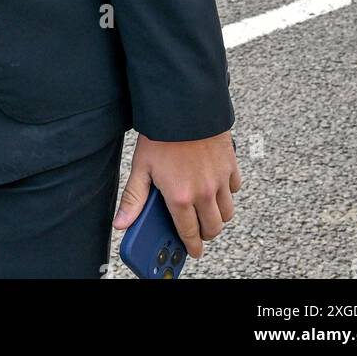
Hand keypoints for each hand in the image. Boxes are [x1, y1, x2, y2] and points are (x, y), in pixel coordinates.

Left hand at [113, 130, 239, 257]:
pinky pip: (235, 189)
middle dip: (205, 233)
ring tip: (205, 208)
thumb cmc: (161, 134)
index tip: (192, 251)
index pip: (190, 234)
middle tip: (196, 229)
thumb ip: (134, 198)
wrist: (184, 105)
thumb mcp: (141, 166)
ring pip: (227, 213)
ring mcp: (220, 179)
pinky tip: (214, 184)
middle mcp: (204, 193)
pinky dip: (227, 192)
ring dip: (217, 215)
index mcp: (181, 197)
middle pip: (213, 229)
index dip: (192, 247)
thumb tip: (122, 223)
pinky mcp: (231, 165)